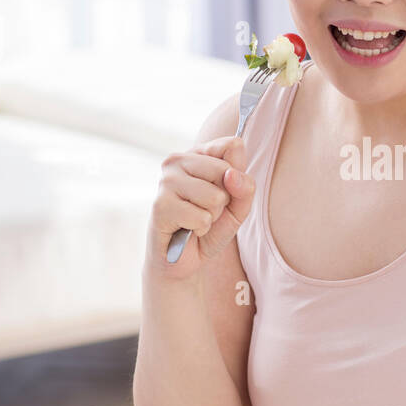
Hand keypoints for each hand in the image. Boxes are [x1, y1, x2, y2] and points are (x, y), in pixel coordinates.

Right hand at [146, 135, 255, 277]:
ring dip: (211, 217)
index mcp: (197, 153)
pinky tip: (186, 228)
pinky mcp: (161, 205)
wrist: (183, 259)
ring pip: (215, 197)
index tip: (223, 190)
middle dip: (224, 200)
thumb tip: (232, 175)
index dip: (237, 176)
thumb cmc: (209, 226)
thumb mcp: (238, 206)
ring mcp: (166, 181)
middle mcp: (177, 160)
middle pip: (226, 171)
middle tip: (206, 210)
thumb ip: (245, 188)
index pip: (233, 146)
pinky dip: (200, 229)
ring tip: (195, 219)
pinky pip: (202, 217)